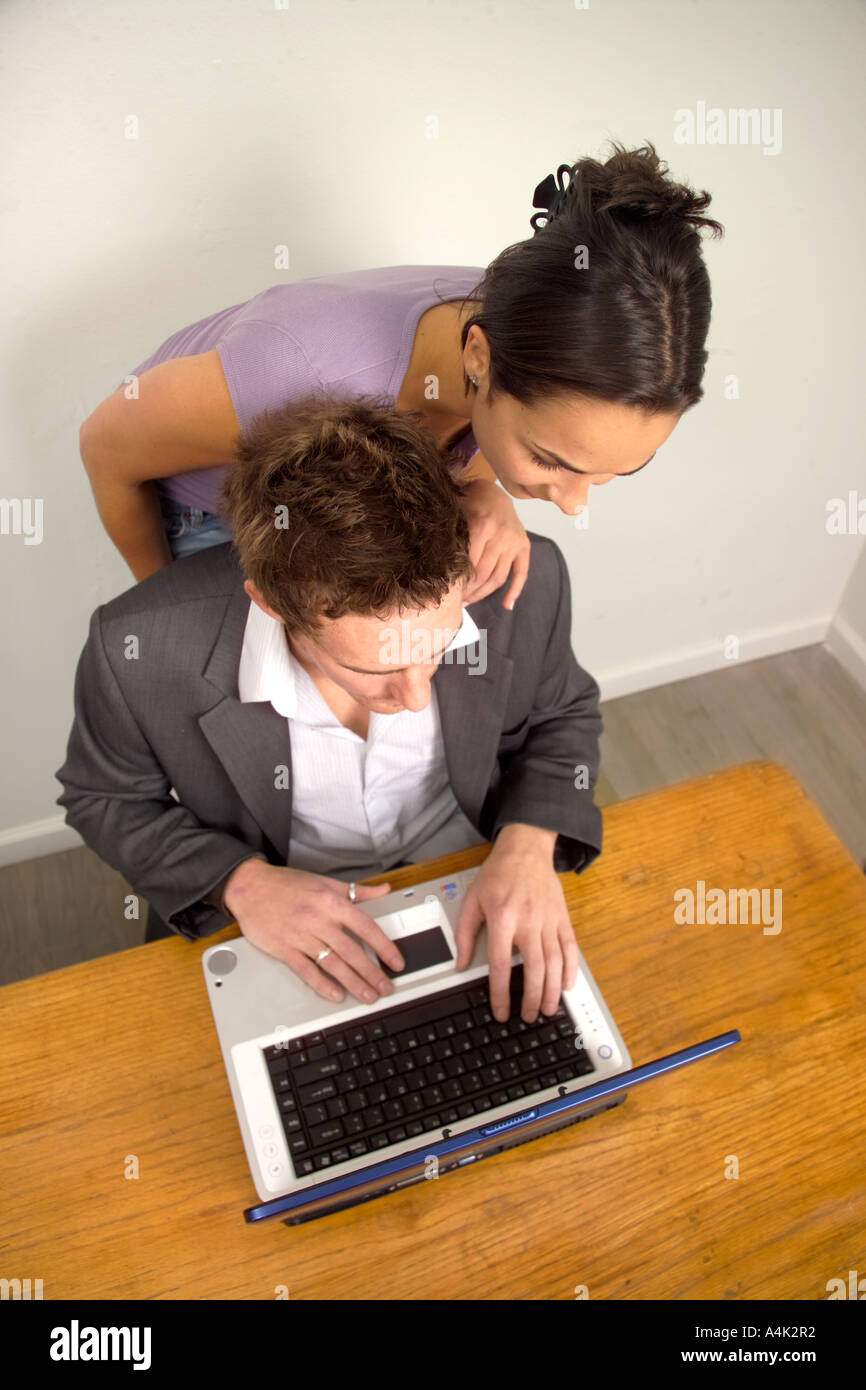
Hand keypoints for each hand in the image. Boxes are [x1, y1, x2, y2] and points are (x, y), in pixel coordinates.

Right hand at [223, 859, 404, 1003]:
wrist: (249, 887)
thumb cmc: (286, 884)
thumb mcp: (325, 882)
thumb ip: (357, 891)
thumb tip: (383, 890)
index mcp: (331, 902)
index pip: (366, 928)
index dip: (384, 947)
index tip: (396, 962)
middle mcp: (318, 920)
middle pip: (352, 951)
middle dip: (372, 973)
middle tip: (385, 987)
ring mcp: (301, 936)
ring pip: (333, 964)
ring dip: (353, 983)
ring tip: (367, 995)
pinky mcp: (284, 949)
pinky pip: (307, 970)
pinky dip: (322, 984)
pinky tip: (336, 994)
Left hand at [454, 824, 578, 1021]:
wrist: (526, 849)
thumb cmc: (498, 874)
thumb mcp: (472, 900)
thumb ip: (463, 934)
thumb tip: (459, 965)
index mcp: (502, 917)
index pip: (500, 964)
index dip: (500, 993)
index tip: (502, 1012)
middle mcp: (527, 920)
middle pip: (532, 968)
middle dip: (532, 998)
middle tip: (528, 1017)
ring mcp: (548, 919)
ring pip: (554, 962)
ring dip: (552, 990)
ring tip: (548, 1010)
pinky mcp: (562, 917)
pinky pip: (570, 947)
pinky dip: (571, 968)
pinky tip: (567, 985)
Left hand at [459, 478, 530, 608]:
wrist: (494, 494)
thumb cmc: (470, 505)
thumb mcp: (457, 515)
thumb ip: (451, 537)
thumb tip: (434, 568)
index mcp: (482, 526)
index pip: (469, 564)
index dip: (458, 581)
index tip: (447, 592)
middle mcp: (501, 535)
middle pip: (483, 573)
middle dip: (468, 591)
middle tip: (456, 601)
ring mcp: (514, 542)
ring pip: (498, 577)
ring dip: (483, 594)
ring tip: (469, 602)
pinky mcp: (524, 546)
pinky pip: (521, 573)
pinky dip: (515, 591)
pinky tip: (506, 605)